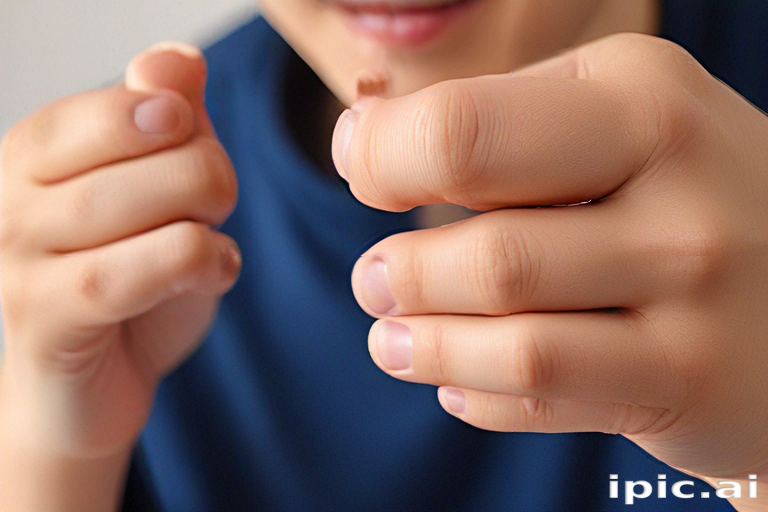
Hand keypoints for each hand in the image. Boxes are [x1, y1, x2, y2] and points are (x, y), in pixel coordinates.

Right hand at [0, 42, 238, 510]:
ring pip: (138, 204)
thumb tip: (176, 57)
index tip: (192, 143)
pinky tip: (214, 271)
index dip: (181, 117)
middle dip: (208, 170)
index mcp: (38, 152)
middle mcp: (13, 195)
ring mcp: (19, 260)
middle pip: (143, 140)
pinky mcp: (45, 321)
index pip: (123, 98)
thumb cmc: (129, 284)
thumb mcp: (160, 195)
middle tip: (214, 203)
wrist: (87, 387)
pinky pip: (130, 276)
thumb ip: (168, 124)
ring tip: (212, 238)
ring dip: (204, 218)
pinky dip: (197, 266)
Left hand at [335, 34, 767, 509]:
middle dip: (403, 274)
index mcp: (640, 97)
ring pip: (516, 342)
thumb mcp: (609, 116)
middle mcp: (682, 191)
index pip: (460, 133)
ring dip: (427, 345)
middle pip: (492, 251)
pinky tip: (458, 384)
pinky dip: (480, 393)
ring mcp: (698, 294)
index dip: (380, 160)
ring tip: (391, 338)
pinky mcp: (693, 382)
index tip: (359, 171)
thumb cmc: (676, 185)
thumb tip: (362, 136)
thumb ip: (494, 121)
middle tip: (373, 282)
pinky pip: (548, 399)